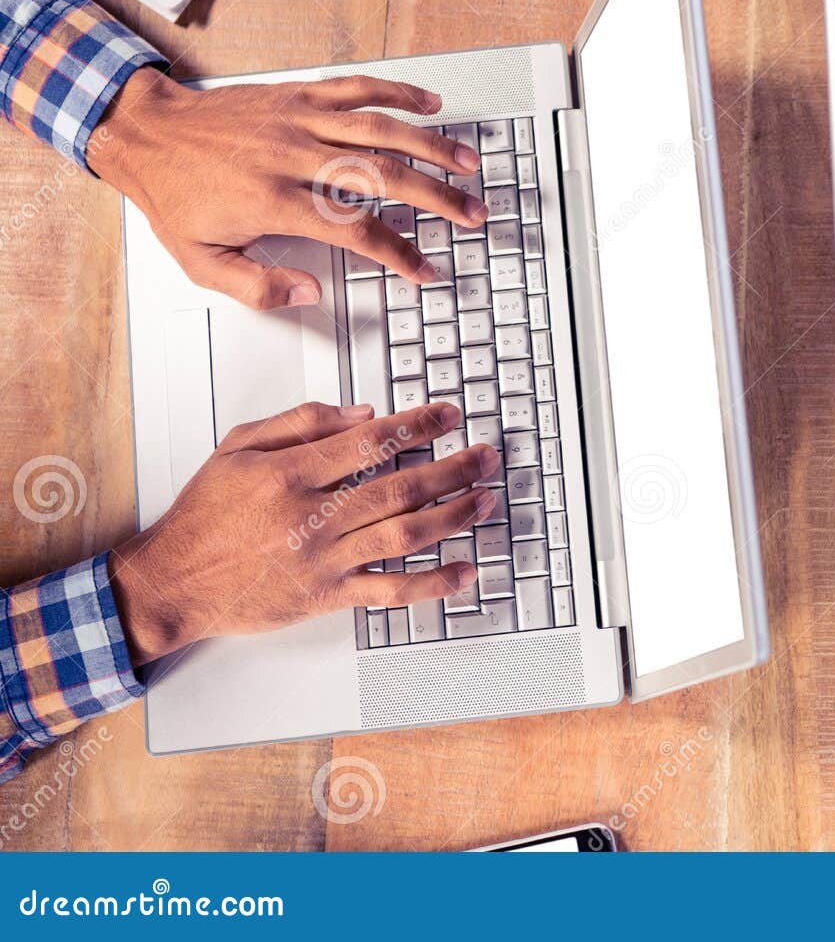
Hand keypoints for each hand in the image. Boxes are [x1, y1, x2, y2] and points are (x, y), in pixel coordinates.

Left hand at [90, 68, 490, 309]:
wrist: (145, 131)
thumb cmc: (175, 194)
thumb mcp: (201, 261)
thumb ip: (258, 286)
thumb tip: (311, 292)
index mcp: (273, 200)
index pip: (354, 230)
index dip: (397, 253)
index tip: (425, 269)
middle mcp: (292, 155)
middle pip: (382, 176)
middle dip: (437, 197)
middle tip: (472, 214)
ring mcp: (298, 119)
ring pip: (380, 129)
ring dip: (432, 145)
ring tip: (468, 163)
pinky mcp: (298, 94)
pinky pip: (357, 87)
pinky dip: (397, 92)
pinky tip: (431, 101)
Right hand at [107, 401, 499, 664]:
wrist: (173, 582)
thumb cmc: (204, 514)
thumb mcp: (237, 447)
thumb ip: (300, 422)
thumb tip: (363, 412)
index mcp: (289, 474)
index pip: (370, 441)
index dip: (418, 425)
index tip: (449, 415)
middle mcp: (310, 517)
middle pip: (399, 488)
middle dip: (453, 469)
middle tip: (487, 456)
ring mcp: (322, 559)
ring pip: (404, 535)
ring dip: (453, 515)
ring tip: (486, 498)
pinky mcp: (326, 596)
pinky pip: (389, 590)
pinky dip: (432, 583)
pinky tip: (464, 571)